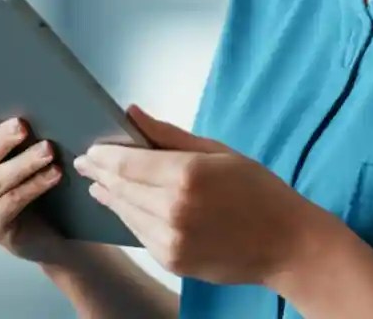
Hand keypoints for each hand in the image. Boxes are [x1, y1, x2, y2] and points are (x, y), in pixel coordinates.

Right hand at [0, 101, 69, 263]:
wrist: (34, 225)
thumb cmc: (16, 175)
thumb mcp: (7, 150)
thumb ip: (4, 129)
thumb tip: (24, 103)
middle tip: (23, 126)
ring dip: (24, 163)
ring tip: (48, 150)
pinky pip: (11, 202)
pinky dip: (34, 185)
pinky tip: (54, 173)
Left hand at [73, 105, 318, 285]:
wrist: (286, 244)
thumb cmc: (259, 192)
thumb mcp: (218, 151)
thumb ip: (169, 134)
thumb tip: (132, 113)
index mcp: (187, 174)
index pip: (127, 163)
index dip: (103, 155)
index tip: (91, 148)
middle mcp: (173, 209)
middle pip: (120, 187)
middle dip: (100, 173)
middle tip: (86, 163)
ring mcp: (170, 240)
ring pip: (125, 212)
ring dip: (110, 196)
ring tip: (100, 184)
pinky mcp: (171, 260)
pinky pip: (140, 234)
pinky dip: (129, 217)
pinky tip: (124, 206)